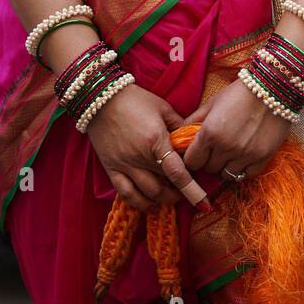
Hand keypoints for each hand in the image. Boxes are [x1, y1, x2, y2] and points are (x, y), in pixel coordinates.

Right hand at [83, 84, 194, 211]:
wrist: (100, 98)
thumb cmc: (134, 99)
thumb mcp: (162, 107)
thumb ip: (179, 126)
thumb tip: (193, 140)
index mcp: (155, 140)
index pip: (177, 172)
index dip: (191, 189)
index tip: (203, 201)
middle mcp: (140, 156)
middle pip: (165, 186)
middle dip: (179, 193)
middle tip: (186, 191)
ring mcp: (124, 164)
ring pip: (147, 194)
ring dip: (163, 200)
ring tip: (171, 197)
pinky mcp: (111, 168)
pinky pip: (126, 193)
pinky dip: (139, 203)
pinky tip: (151, 206)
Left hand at [181, 80, 291, 179]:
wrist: (272, 88)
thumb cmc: (239, 93)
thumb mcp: (212, 102)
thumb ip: (194, 120)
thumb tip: (180, 133)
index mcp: (210, 132)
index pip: (192, 161)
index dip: (192, 158)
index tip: (196, 153)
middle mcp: (226, 147)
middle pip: (208, 169)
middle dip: (208, 161)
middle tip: (212, 151)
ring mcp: (245, 155)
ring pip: (226, 175)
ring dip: (224, 166)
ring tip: (228, 153)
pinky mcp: (262, 158)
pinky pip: (246, 175)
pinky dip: (242, 169)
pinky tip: (241, 157)